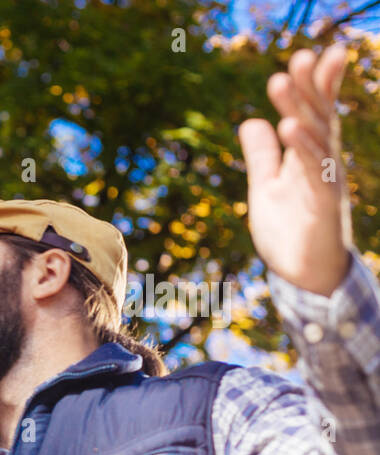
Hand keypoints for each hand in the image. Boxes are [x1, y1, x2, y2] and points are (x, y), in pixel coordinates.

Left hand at [237, 45, 351, 296]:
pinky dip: (303, 147)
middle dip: (309, 86)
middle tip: (299, 55)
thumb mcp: (267, 186)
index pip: (314, 114)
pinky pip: (315, 171)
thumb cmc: (291, 230)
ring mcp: (325, 182)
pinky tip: (290, 127)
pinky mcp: (323, 205)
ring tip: (282, 81)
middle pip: (318, 117)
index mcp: (309, 157)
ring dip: (299, 108)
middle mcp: (322, 164)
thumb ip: (262, 155)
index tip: (307, 54)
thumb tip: (253, 121)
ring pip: (316, 138)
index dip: (313, 85)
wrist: (305, 276)